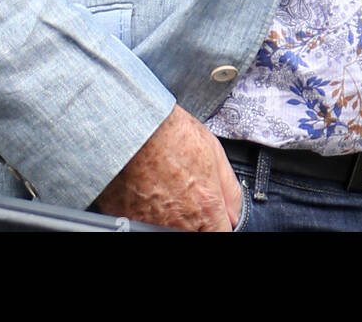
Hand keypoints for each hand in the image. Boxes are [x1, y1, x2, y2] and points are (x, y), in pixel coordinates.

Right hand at [93, 103, 243, 231]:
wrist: (134, 127)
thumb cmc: (172, 134)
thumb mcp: (215, 154)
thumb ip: (230, 192)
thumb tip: (234, 213)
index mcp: (206, 210)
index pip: (220, 235)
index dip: (217, 224)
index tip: (212, 215)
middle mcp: (180, 225)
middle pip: (194, 233)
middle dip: (194, 219)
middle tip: (184, 194)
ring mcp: (152, 225)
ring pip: (166, 230)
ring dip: (168, 216)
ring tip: (163, 189)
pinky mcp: (127, 220)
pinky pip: (141, 224)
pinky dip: (145, 211)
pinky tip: (146, 189)